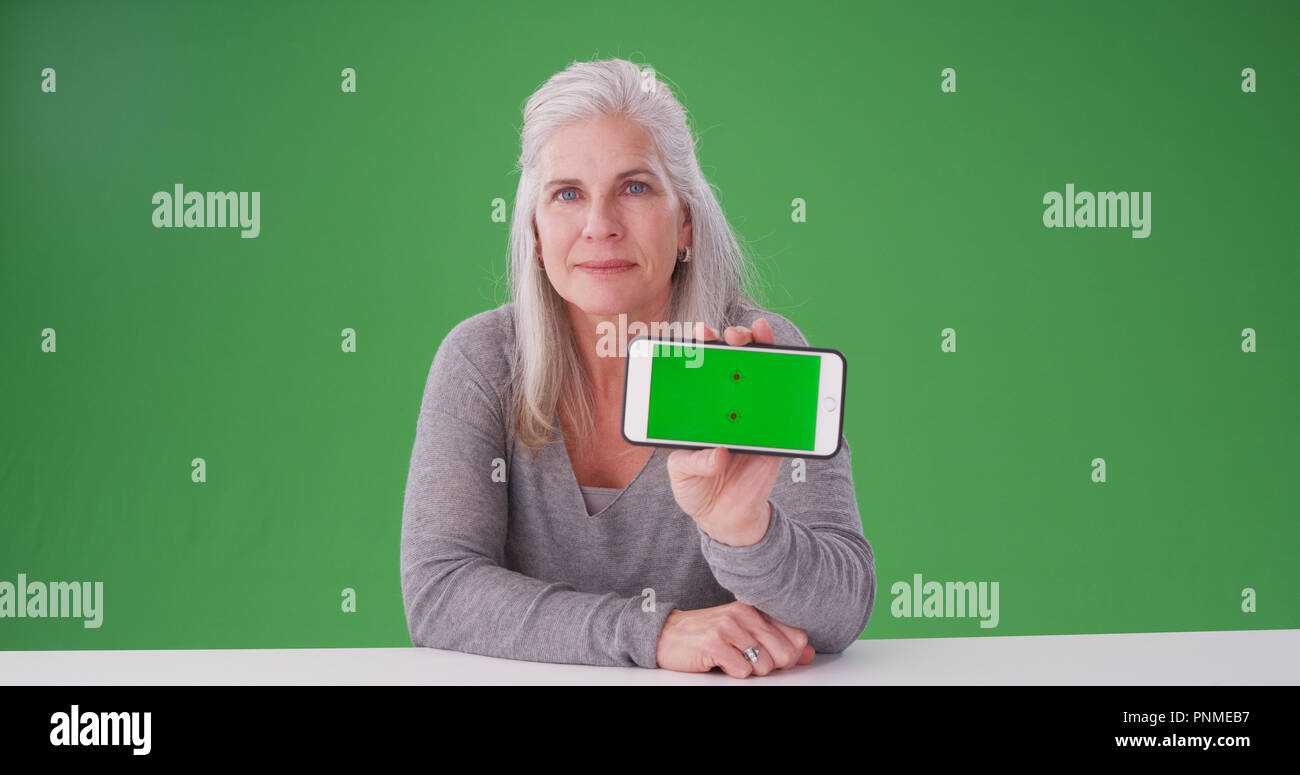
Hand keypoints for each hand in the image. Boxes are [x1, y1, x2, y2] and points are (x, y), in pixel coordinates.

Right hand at [655, 602, 815, 677]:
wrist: (667, 635)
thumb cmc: (707, 636)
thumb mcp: (746, 635)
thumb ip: (778, 642)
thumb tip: (809, 653)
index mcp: (755, 609)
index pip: (797, 637)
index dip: (789, 655)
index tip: (769, 655)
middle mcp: (744, 613)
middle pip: (785, 654)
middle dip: (771, 667)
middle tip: (748, 661)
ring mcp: (728, 627)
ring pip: (764, 665)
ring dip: (749, 671)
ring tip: (731, 660)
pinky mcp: (714, 643)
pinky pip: (742, 671)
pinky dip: (732, 673)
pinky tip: (720, 662)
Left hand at [665, 319, 783, 546]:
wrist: (725, 519)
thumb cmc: (697, 488)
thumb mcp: (682, 475)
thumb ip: (694, 463)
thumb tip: (718, 453)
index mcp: (699, 411)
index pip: (699, 371)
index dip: (699, 349)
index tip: (698, 334)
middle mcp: (727, 407)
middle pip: (732, 364)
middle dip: (734, 340)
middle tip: (732, 335)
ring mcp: (753, 417)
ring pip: (761, 376)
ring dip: (764, 351)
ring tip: (760, 336)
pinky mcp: (776, 434)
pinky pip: (785, 409)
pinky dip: (790, 390)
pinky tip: (789, 372)